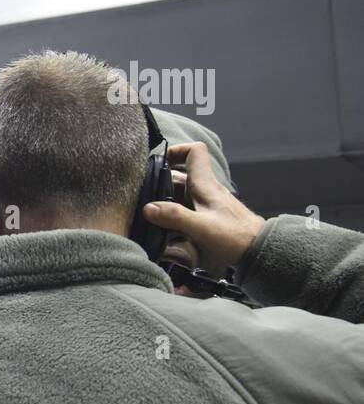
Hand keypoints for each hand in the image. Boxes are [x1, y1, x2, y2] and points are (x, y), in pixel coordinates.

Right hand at [143, 141, 264, 274]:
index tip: (159, 162)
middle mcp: (206, 191)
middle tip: (145, 198)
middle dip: (161, 184)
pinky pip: (185, 212)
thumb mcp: (201, 227)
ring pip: (180, 195)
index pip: (195, 152)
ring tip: (152, 219)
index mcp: (206, 185)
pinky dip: (173, 219)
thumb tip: (149, 208)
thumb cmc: (235, 237)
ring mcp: (206, 206)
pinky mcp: (207, 220)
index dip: (176, 150)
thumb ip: (175, 216)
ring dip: (165, 204)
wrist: (258, 253)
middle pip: (179, 176)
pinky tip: (165, 234)